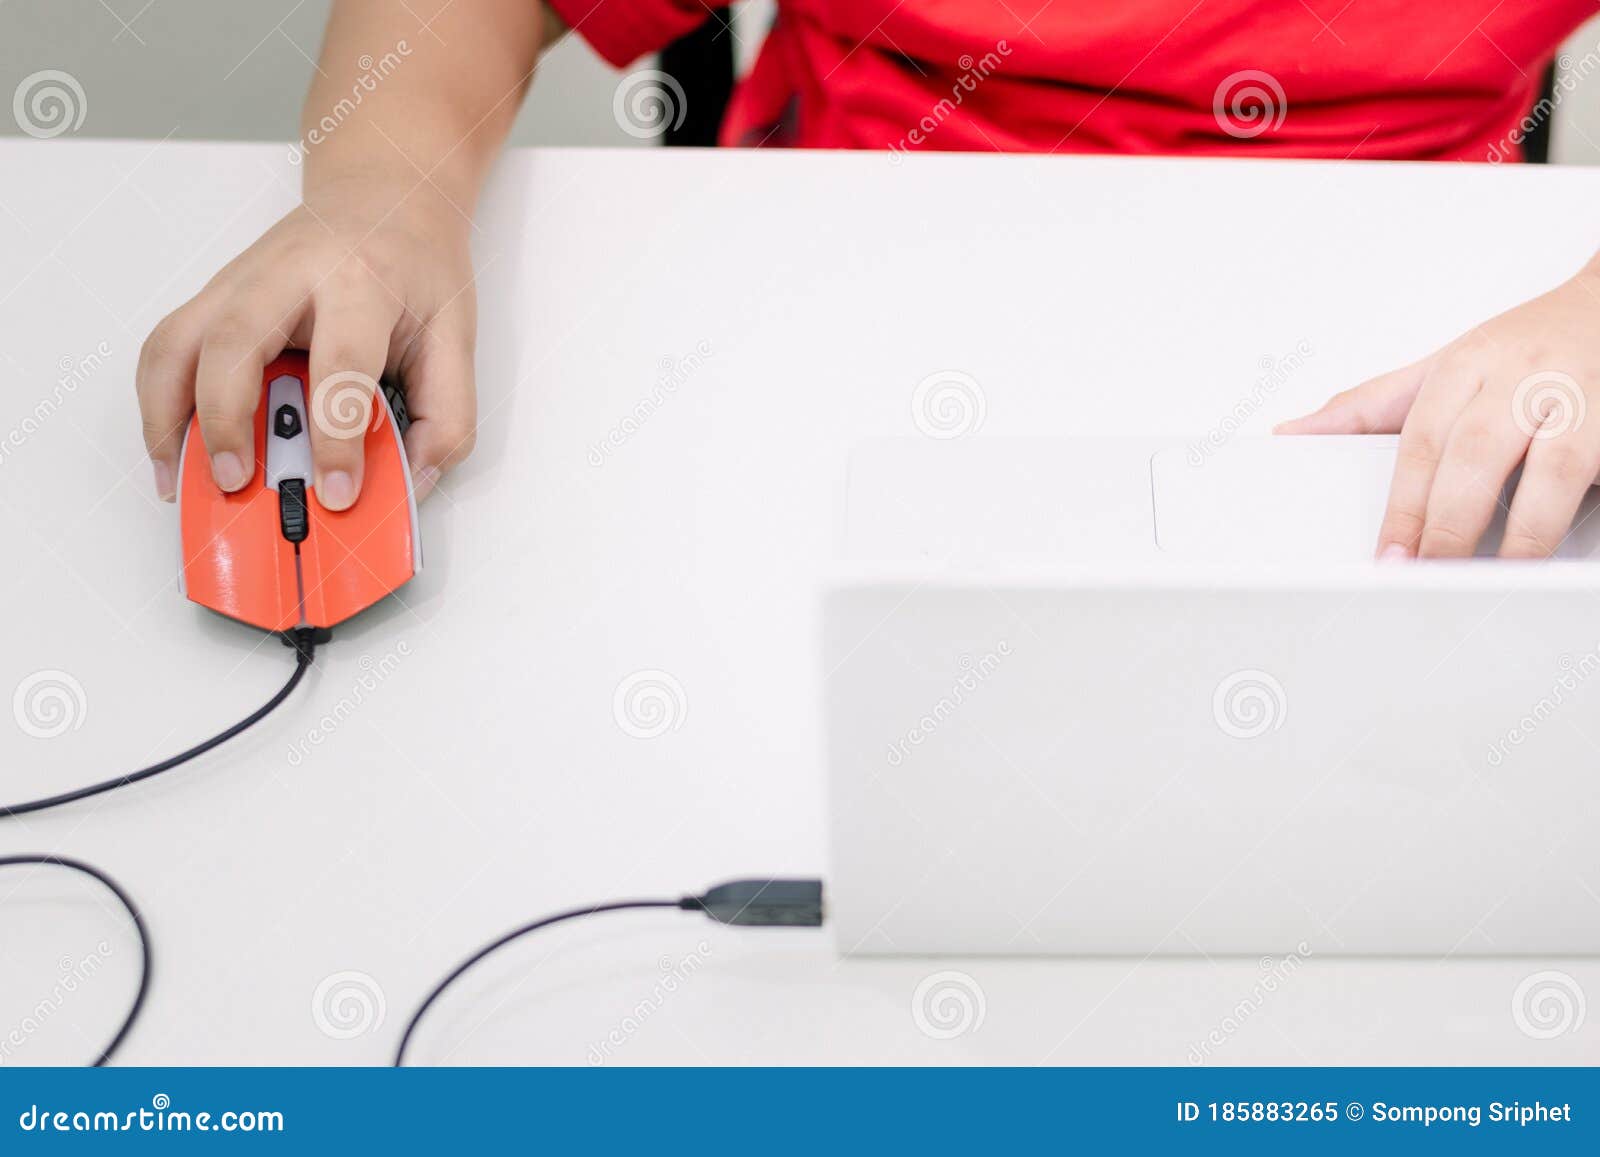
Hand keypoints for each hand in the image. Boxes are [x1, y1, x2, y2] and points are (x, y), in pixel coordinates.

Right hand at [136, 178, 476, 507]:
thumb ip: (447, 415)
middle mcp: (288, 273)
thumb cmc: (416, 264)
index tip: (337, 493)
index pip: (341, 366)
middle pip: (236, 343)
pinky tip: (170, 446)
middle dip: (228, 421)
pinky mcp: (214, 294)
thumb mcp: (457, 334)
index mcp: (361, 282)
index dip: (336, 438)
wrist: (384, 193)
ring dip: (169, 415)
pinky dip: (157, 399)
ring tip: (181, 477)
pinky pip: (166, 346)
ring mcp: (239, 280)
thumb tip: (413, 482)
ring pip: (179, 342)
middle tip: (237, 483)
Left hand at [1277, 268, 1599, 557]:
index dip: (1404, 505)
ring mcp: (1584, 400)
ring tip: (1497, 575)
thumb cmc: (1523, 348)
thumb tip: (1294, 432)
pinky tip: (1555, 549)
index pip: (1423, 442)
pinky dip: (1581, 509)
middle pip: (1478, 454)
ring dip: (1523, 530)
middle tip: (1430, 574)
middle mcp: (1524, 378)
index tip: (1390, 555)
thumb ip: (1370, 407)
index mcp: (1467, 365)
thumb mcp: (1442, 366)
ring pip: (1552, 469)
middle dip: (1450, 523)